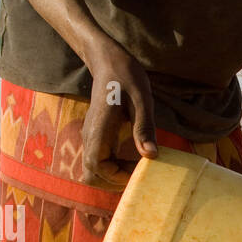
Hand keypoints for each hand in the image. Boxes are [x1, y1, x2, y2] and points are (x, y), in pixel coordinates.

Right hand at [81, 37, 156, 183]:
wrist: (109, 60)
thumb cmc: (126, 76)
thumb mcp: (141, 100)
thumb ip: (144, 128)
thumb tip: (151, 155)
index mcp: (98, 130)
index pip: (97, 167)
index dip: (117, 177)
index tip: (140, 171)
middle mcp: (90, 137)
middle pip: (92, 175)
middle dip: (115, 181)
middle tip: (140, 173)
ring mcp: (93, 137)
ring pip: (95, 171)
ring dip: (115, 175)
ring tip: (139, 167)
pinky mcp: (98, 137)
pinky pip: (102, 161)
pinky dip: (116, 167)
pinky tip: (135, 159)